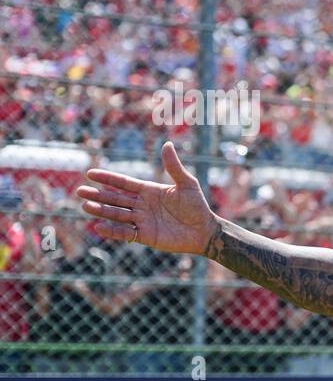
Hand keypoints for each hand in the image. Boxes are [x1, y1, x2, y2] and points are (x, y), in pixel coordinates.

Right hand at [75, 141, 218, 254]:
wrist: (205, 230)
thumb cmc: (197, 206)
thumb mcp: (187, 184)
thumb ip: (174, 167)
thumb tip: (167, 144)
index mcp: (149, 191)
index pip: (124, 183)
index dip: (108, 178)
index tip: (90, 173)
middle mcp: (142, 205)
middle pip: (115, 198)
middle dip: (98, 195)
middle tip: (79, 191)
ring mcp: (142, 221)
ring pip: (117, 214)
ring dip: (102, 211)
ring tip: (86, 206)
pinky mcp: (146, 236)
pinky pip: (126, 233)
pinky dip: (113, 231)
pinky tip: (99, 227)